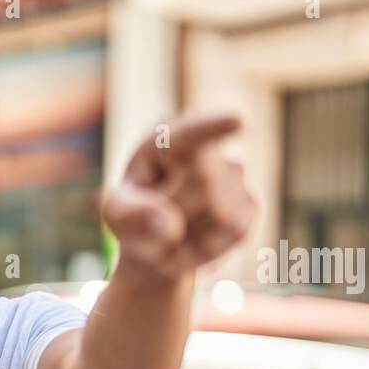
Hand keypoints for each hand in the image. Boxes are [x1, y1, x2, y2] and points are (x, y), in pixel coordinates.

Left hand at [102, 112, 255, 280]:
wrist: (156, 238)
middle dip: (179, 211)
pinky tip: (196, 238)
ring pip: (222, 212)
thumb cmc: (132, 215)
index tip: (239, 120)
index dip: (214, 126)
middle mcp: (206, 147)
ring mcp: (235, 174)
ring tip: (176, 229)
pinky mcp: (251, 204)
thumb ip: (131, 217)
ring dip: (192, 233)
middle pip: (205, 183)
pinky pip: (236, 232)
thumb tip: (169, 227)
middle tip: (157, 217)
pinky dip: (210, 247)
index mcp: (167, 139)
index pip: (191, 133)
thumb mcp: (116, 214)